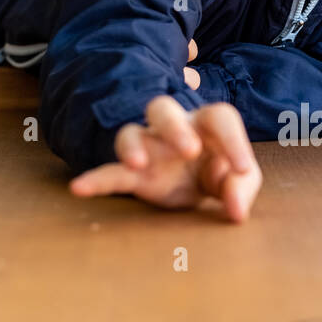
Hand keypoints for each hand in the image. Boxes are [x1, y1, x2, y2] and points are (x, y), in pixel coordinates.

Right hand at [69, 93, 261, 218]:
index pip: (219, 117)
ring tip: (138, 163)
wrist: (193, 187)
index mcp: (206, 125)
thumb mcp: (238, 181)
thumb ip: (242, 189)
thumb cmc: (217, 173)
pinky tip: (79, 188)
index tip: (243, 168)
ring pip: (132, 132)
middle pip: (164, 109)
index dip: (233, 139)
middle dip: (175, 127)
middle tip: (190, 150)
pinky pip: (110, 172)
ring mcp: (149, 149)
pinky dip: (95, 180)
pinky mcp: (133, 174)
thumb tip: (236, 212)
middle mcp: (174, 129)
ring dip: (133, 145)